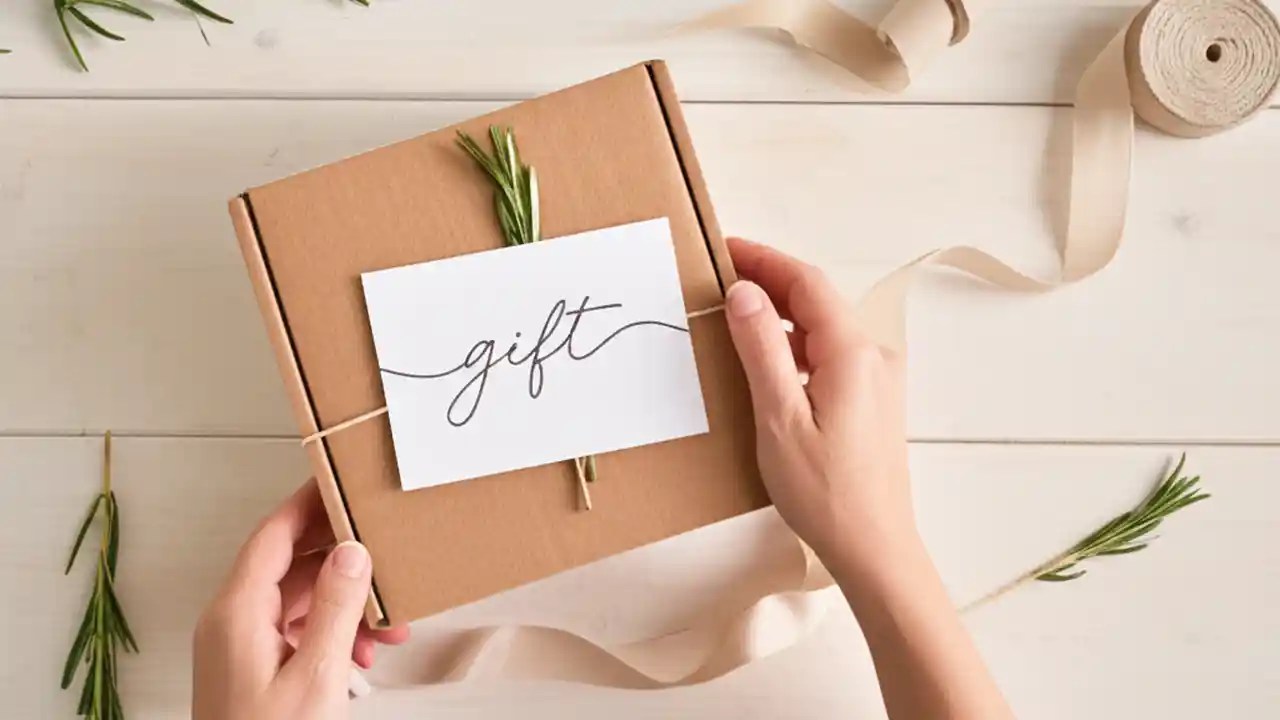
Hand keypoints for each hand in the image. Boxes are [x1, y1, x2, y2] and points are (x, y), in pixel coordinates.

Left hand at [193, 480, 408, 719]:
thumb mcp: (315, 676)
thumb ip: (336, 608)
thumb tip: (352, 551)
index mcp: (236, 612)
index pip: (273, 534)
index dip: (308, 503)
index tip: (341, 481)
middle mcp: (231, 621)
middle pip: (290, 564)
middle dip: (343, 561)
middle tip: (383, 546)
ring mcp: (240, 645)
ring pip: (299, 600)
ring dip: (347, 603)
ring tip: (390, 619)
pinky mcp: (253, 667)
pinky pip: (297, 630)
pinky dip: (334, 632)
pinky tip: (366, 651)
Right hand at [723, 238, 915, 568]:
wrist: (875, 549)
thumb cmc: (825, 493)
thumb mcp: (779, 418)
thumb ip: (762, 349)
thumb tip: (745, 292)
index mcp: (853, 354)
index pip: (806, 283)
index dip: (764, 260)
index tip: (724, 248)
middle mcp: (875, 358)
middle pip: (818, 302)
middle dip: (770, 284)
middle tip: (720, 277)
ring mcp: (880, 381)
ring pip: (825, 331)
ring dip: (782, 319)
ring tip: (735, 319)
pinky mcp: (875, 404)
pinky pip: (833, 358)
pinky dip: (798, 349)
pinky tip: (769, 365)